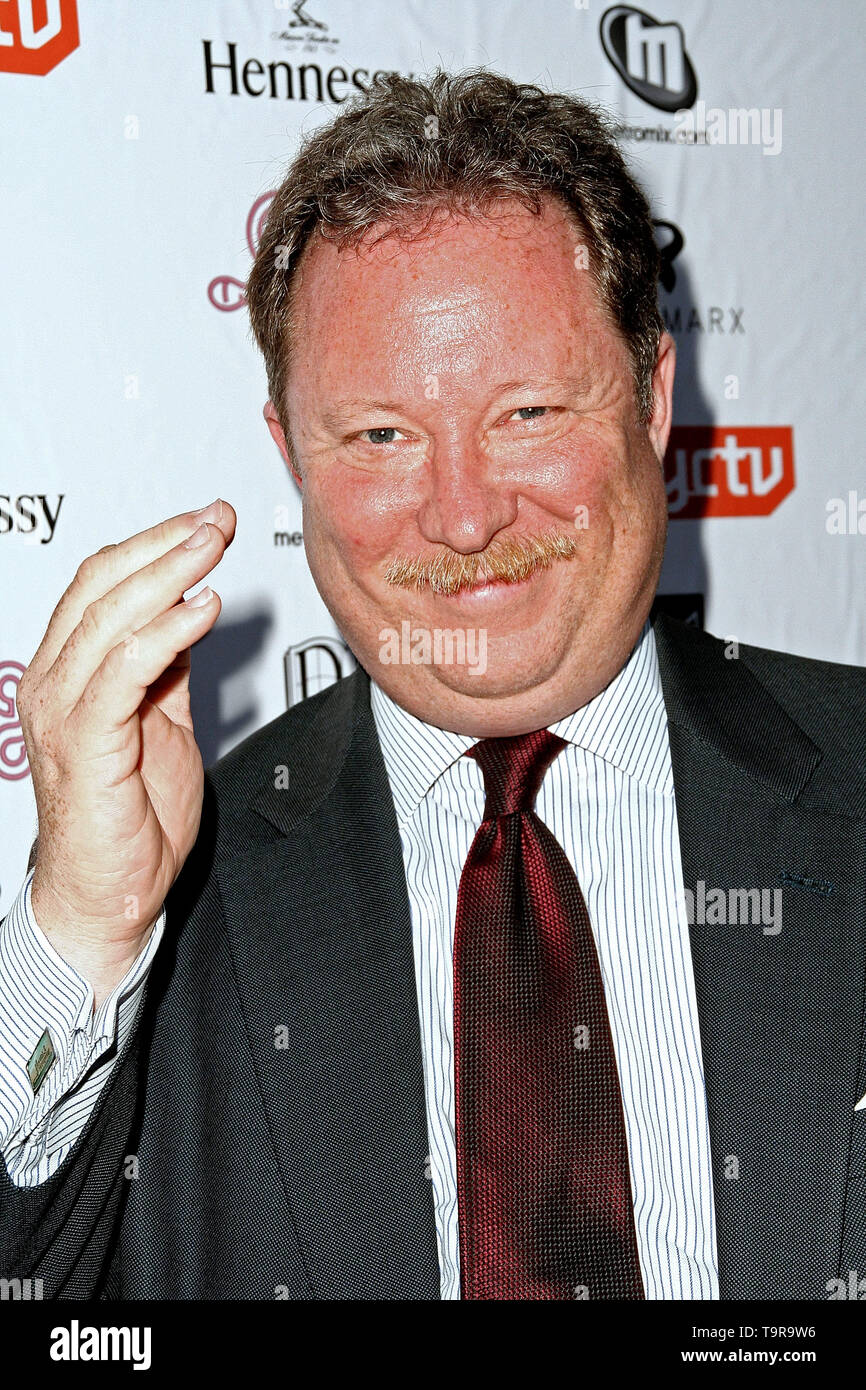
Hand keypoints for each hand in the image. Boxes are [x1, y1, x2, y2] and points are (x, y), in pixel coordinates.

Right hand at [17, 499, 235, 1002]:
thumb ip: (167, 669)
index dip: (154, 543)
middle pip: (101, 585)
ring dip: (169, 573)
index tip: (206, 521)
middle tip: (216, 519)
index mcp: (70, 673)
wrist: (112, 898)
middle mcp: (55, 684)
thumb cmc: (132, 822)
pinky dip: (165, 632)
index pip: (101, 584)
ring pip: (108, 618)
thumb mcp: (162, 723)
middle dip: (165, 543)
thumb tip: (190, 612)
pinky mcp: (83, 743)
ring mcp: (62, 711)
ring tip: (213, 546)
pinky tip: (203, 608)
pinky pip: (122, 671)